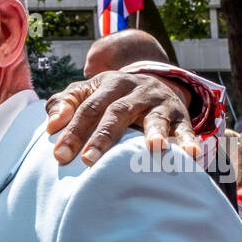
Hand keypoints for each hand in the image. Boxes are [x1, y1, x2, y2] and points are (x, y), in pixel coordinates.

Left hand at [46, 71, 199, 165]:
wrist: (152, 82)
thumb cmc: (109, 97)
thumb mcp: (87, 93)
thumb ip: (65, 104)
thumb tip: (50, 123)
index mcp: (109, 83)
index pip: (88, 108)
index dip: (73, 130)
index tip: (59, 155)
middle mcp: (136, 89)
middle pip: (117, 112)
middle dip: (103, 137)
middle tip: (88, 160)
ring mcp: (159, 102)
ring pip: (155, 117)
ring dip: (155, 132)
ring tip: (154, 147)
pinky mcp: (180, 116)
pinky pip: (186, 129)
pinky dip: (189, 142)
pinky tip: (191, 156)